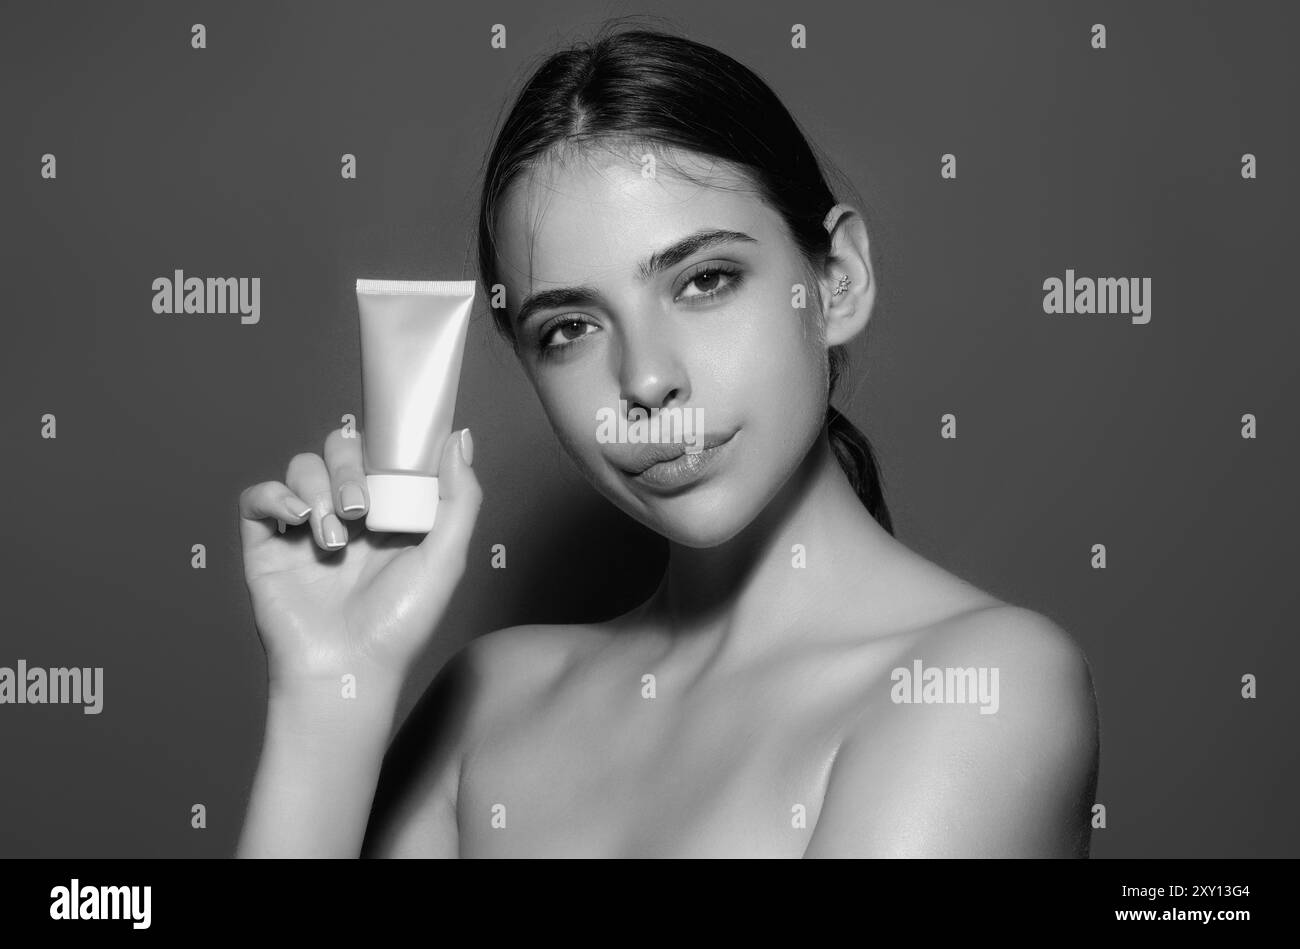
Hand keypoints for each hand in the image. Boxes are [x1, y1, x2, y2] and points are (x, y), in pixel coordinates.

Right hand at [237, 426, 480, 688]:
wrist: (346, 670)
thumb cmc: (399, 624)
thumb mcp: (446, 559)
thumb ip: (460, 498)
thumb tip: (460, 437)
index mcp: (390, 513)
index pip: (381, 453)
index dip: (386, 444)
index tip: (394, 450)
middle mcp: (348, 514)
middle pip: (339, 450)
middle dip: (348, 468)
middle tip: (360, 510)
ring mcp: (305, 527)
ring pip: (301, 467)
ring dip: (318, 490)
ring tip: (332, 538)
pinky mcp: (267, 545)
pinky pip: (257, 497)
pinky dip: (275, 496)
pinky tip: (298, 519)